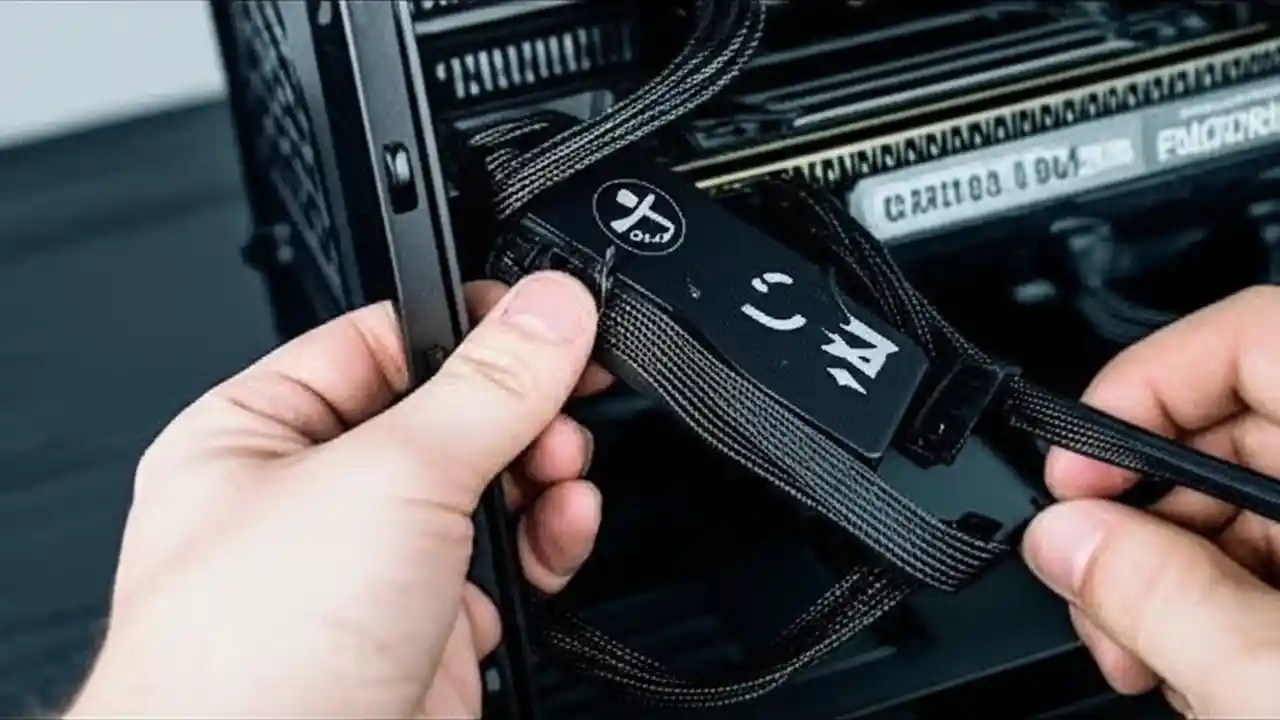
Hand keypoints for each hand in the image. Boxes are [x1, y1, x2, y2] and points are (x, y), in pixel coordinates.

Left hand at [66, 271, 611, 718]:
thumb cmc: (251, 662)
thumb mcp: (387, 481)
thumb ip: (485, 389)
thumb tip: (551, 309)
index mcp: (259, 435)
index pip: (380, 338)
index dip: (467, 322)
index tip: (546, 316)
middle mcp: (314, 499)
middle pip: (448, 414)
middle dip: (519, 410)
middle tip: (567, 400)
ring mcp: (374, 568)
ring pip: (487, 488)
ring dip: (542, 475)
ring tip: (563, 475)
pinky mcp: (428, 629)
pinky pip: (507, 561)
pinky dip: (546, 541)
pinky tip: (564, 529)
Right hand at [1020, 286, 1279, 717]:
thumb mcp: (1274, 681)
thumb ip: (1154, 595)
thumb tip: (1065, 535)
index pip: (1252, 336)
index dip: (1142, 386)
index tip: (1077, 468)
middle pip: (1230, 428)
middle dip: (1134, 511)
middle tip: (1086, 579)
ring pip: (1245, 503)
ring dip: (1162, 573)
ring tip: (1134, 650)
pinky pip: (1276, 557)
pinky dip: (1216, 602)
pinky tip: (1189, 662)